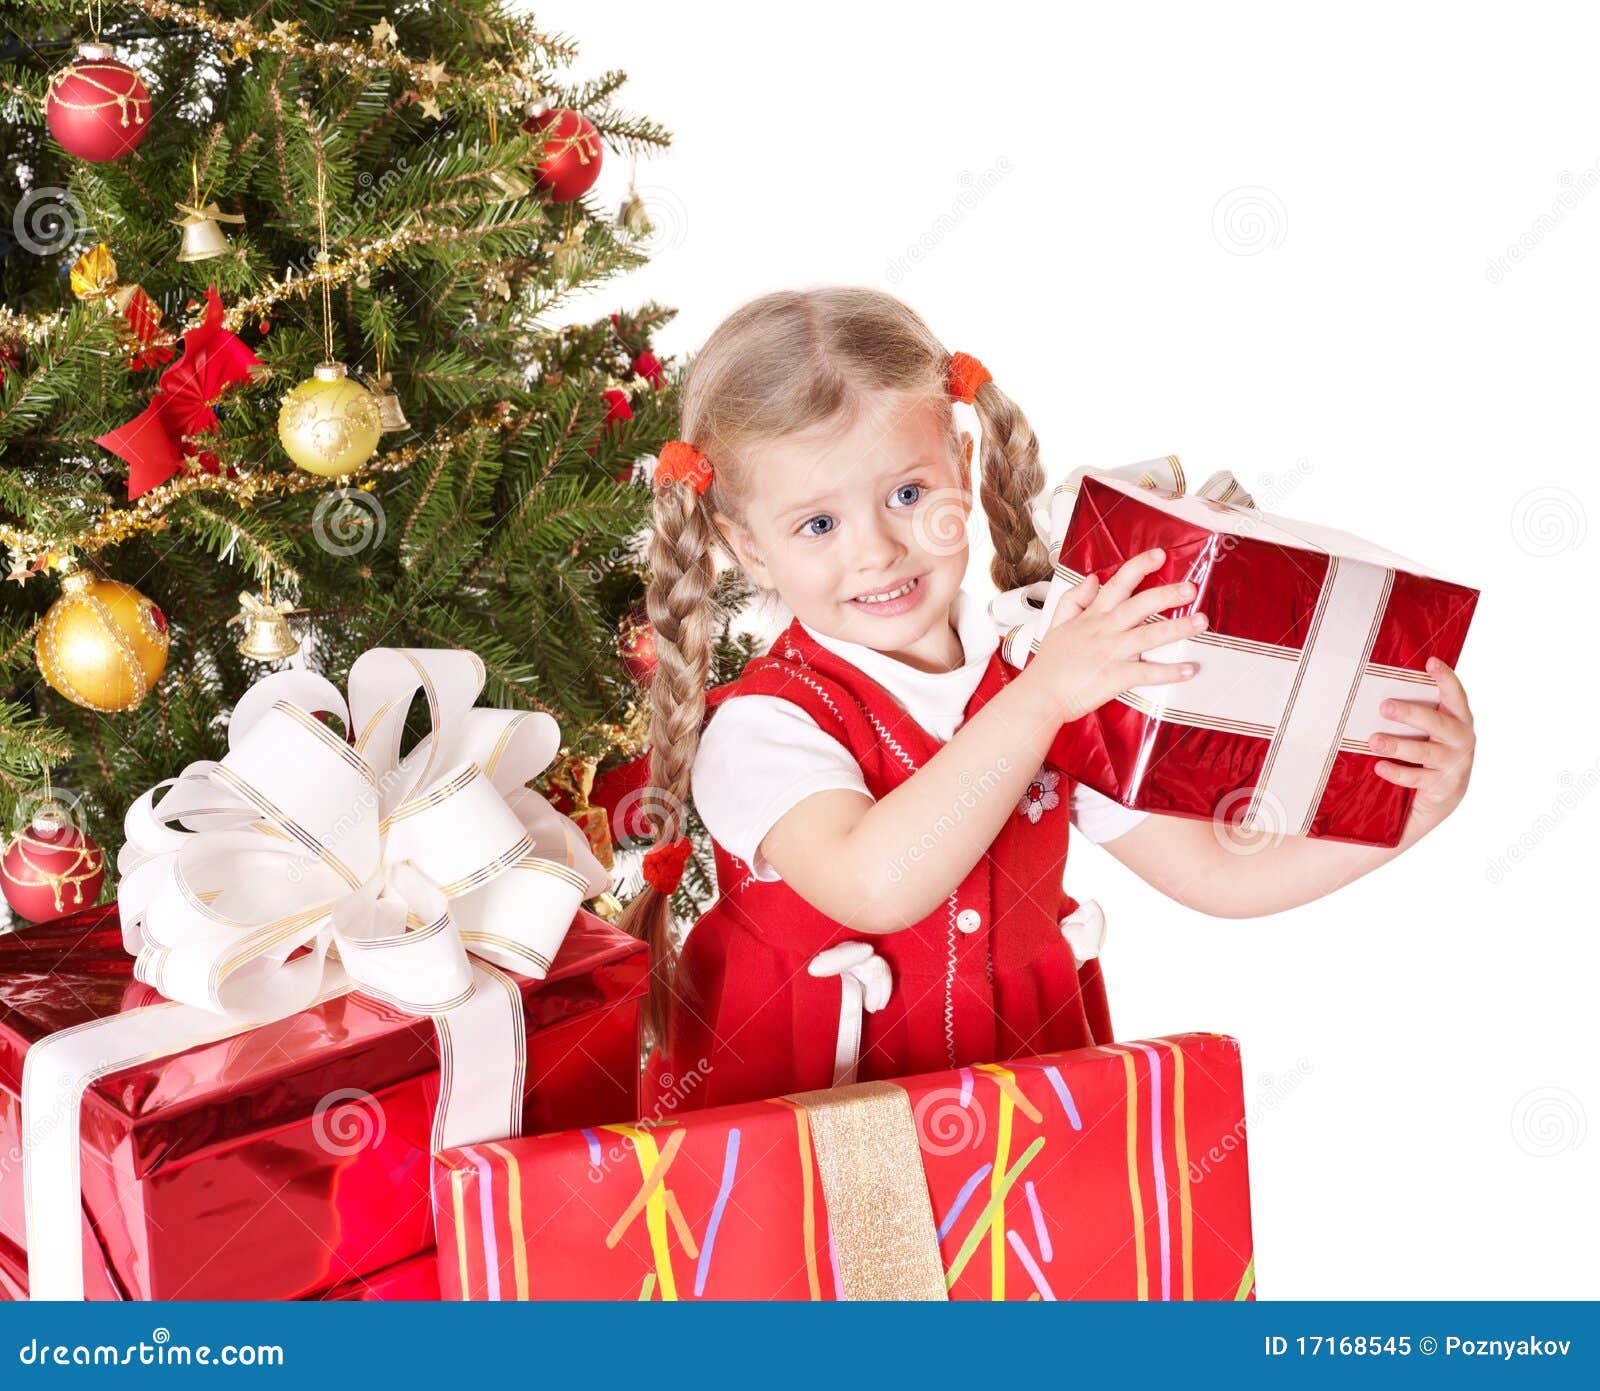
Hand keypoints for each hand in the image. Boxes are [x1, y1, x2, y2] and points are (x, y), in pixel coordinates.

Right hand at [1024, 547, 1203, 723]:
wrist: (1041, 695)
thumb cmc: (1050, 664)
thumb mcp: (1056, 623)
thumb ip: (1074, 599)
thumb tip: (1092, 580)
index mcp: (1093, 616)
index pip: (1118, 584)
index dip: (1140, 567)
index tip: (1159, 555)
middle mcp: (1105, 630)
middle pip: (1140, 605)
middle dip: (1168, 594)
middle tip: (1191, 588)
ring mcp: (1112, 653)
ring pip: (1150, 635)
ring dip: (1178, 628)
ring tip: (1200, 621)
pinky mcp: (1116, 677)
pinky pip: (1148, 673)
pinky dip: (1170, 672)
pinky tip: (1189, 669)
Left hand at [1369, 657, 1474, 831]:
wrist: (1447, 793)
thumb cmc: (1432, 748)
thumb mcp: (1431, 727)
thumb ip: (1418, 708)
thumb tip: (1380, 688)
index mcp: (1459, 718)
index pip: (1455, 695)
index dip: (1445, 678)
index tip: (1431, 662)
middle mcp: (1460, 738)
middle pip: (1437, 724)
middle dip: (1411, 714)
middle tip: (1385, 707)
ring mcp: (1452, 763)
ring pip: (1424, 752)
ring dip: (1397, 745)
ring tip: (1374, 740)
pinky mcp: (1441, 785)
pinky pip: (1416, 777)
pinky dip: (1396, 772)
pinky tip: (1379, 766)